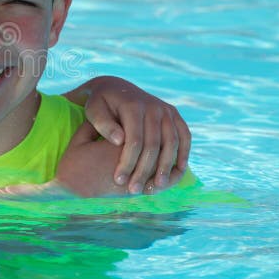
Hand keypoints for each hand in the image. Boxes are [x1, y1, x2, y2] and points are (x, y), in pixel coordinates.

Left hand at [63, 76, 190, 193]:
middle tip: (134, 191)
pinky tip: (178, 171)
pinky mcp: (174, 115)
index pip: (134, 141)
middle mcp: (153, 107)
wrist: (116, 87)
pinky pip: (184, 136)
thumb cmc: (100, 104)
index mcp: (133, 106)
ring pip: (171, 143)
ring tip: (156, 187)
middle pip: (154, 145)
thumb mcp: (94, 110)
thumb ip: (103, 124)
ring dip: (166, 167)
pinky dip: (183, 153)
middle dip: (144, 170)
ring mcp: (166, 110)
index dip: (127, 163)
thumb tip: (119, 140)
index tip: (119, 181)